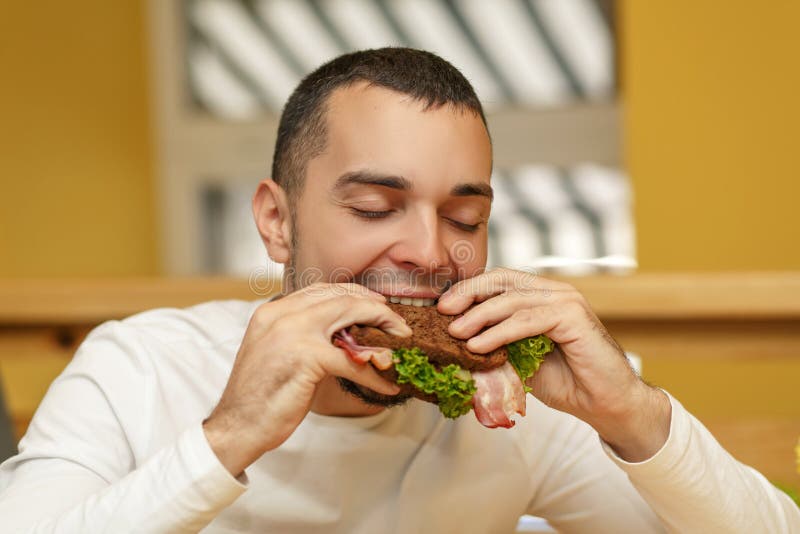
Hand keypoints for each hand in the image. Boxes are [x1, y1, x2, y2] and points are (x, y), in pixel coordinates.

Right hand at [203, 283, 411, 474]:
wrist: (237, 427)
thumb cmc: (259, 397)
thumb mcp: (278, 353)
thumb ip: (303, 336)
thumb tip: (345, 336)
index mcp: (273, 310)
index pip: (321, 290)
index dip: (354, 294)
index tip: (376, 305)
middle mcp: (281, 314)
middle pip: (340, 297)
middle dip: (375, 308)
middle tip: (397, 324)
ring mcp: (293, 332)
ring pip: (349, 314)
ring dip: (382, 326)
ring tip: (401, 341)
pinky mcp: (306, 357)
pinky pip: (352, 360)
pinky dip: (374, 373)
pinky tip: (386, 385)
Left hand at [438, 269, 669, 461]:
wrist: (607, 405)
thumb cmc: (567, 383)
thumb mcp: (520, 361)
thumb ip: (495, 346)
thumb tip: (456, 344)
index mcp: (542, 296)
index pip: (499, 281)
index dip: (469, 289)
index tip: (442, 306)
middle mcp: (555, 292)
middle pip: (503, 281)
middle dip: (468, 294)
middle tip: (443, 312)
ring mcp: (567, 301)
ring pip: (512, 300)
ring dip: (479, 316)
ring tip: (455, 333)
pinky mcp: (574, 317)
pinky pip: (528, 320)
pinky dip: (500, 332)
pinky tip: (479, 345)